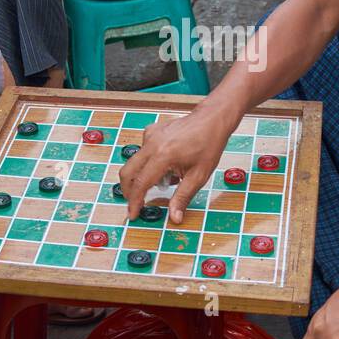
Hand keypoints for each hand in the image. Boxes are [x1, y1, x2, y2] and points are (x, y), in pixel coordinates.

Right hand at [119, 106, 237, 223]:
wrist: (211, 120)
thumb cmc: (208, 145)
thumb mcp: (199, 176)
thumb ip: (183, 197)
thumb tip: (175, 218)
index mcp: (163, 155)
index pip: (140, 183)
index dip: (134, 202)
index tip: (132, 214)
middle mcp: (152, 143)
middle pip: (128, 172)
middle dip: (129, 190)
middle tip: (138, 203)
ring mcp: (149, 135)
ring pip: (135, 162)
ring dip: (143, 176)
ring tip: (169, 178)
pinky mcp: (150, 131)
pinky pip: (143, 151)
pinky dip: (149, 162)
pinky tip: (168, 164)